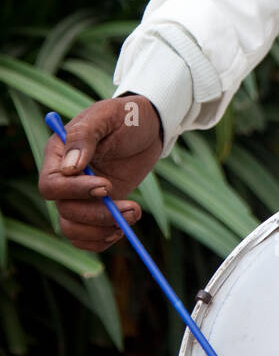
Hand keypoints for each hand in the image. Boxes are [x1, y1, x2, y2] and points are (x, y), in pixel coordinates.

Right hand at [38, 95, 162, 250]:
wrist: (150, 127)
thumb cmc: (127, 116)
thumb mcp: (107, 115)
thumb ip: (85, 136)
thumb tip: (70, 168)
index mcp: (59, 154)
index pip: (52, 185)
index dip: (76, 192)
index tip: (107, 187)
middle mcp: (65, 178)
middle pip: (65, 211)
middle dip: (97, 215)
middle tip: (131, 208)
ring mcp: (80, 196)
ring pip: (73, 228)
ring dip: (102, 230)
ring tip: (133, 215)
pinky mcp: (96, 208)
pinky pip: (86, 236)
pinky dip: (101, 240)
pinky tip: (124, 228)